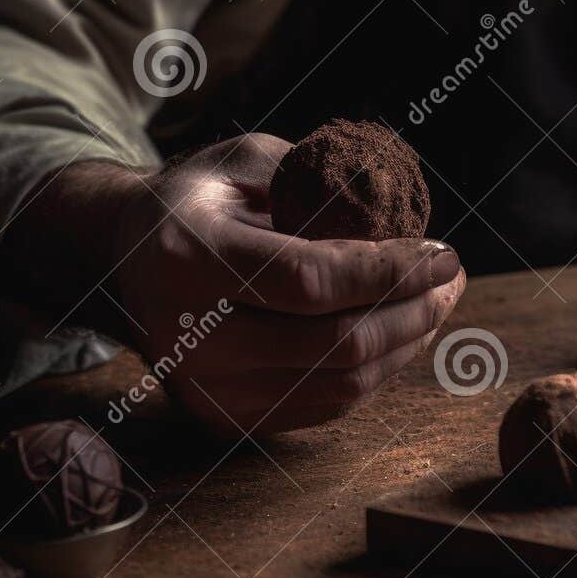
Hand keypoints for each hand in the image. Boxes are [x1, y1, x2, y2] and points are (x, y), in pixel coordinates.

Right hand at [46, 135, 463, 435]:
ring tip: (437, 303)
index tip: (444, 252)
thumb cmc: (200, 199)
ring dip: (406, 345)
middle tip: (452, 278)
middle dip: (414, 311)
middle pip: (332, 344)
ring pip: (339, 384)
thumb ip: (318, 180)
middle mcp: (187, 334)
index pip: (309, 281)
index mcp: (186, 256)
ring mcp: (203, 387)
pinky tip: (400, 334)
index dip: (389, 272)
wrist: (124, 260)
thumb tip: (405, 214)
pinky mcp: (224, 417)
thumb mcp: (245, 160)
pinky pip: (324, 405)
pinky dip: (377, 372)